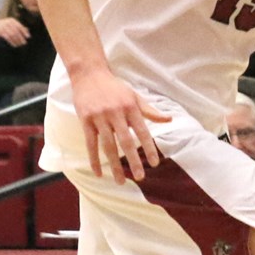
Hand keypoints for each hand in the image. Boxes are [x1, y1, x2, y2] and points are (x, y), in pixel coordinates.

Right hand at [0, 17, 30, 45]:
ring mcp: (3, 27)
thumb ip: (18, 26)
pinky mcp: (0, 31)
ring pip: (13, 34)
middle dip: (21, 37)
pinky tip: (14, 45)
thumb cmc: (4, 27)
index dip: (24, 32)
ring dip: (17, 40)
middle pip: (16, 31)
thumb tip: (28, 30)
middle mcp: (8, 22)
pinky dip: (12, 42)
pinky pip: (8, 37)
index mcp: (11, 20)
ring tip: (19, 45)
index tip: (28, 37)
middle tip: (24, 43)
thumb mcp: (11, 25)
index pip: (20, 26)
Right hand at [72, 66, 169, 182]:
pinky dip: (94, 160)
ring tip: (120, 181)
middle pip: (125, 141)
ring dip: (114, 165)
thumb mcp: (134, 96)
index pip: (142, 131)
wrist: (89, 74)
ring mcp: (99, 117)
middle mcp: (115, 112)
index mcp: (130, 107)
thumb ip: (150, 110)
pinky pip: (90, 144)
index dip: (149, 147)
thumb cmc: (115, 87)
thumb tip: (169, 120)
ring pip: (108, 146)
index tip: (155, 163)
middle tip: (140, 177)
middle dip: (133, 161)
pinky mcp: (85, 120)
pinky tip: (99, 173)